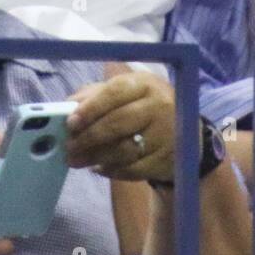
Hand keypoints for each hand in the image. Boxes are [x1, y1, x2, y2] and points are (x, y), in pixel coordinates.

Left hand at [66, 67, 176, 183]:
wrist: (186, 133)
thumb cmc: (145, 107)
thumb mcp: (126, 92)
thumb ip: (96, 95)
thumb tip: (68, 105)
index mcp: (145, 84)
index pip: (115, 93)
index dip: (90, 108)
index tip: (70, 123)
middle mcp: (159, 106)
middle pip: (118, 123)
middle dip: (88, 137)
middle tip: (68, 147)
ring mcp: (165, 134)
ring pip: (123, 149)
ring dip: (95, 157)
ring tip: (77, 160)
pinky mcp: (165, 160)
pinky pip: (132, 169)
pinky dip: (111, 170)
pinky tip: (99, 168)